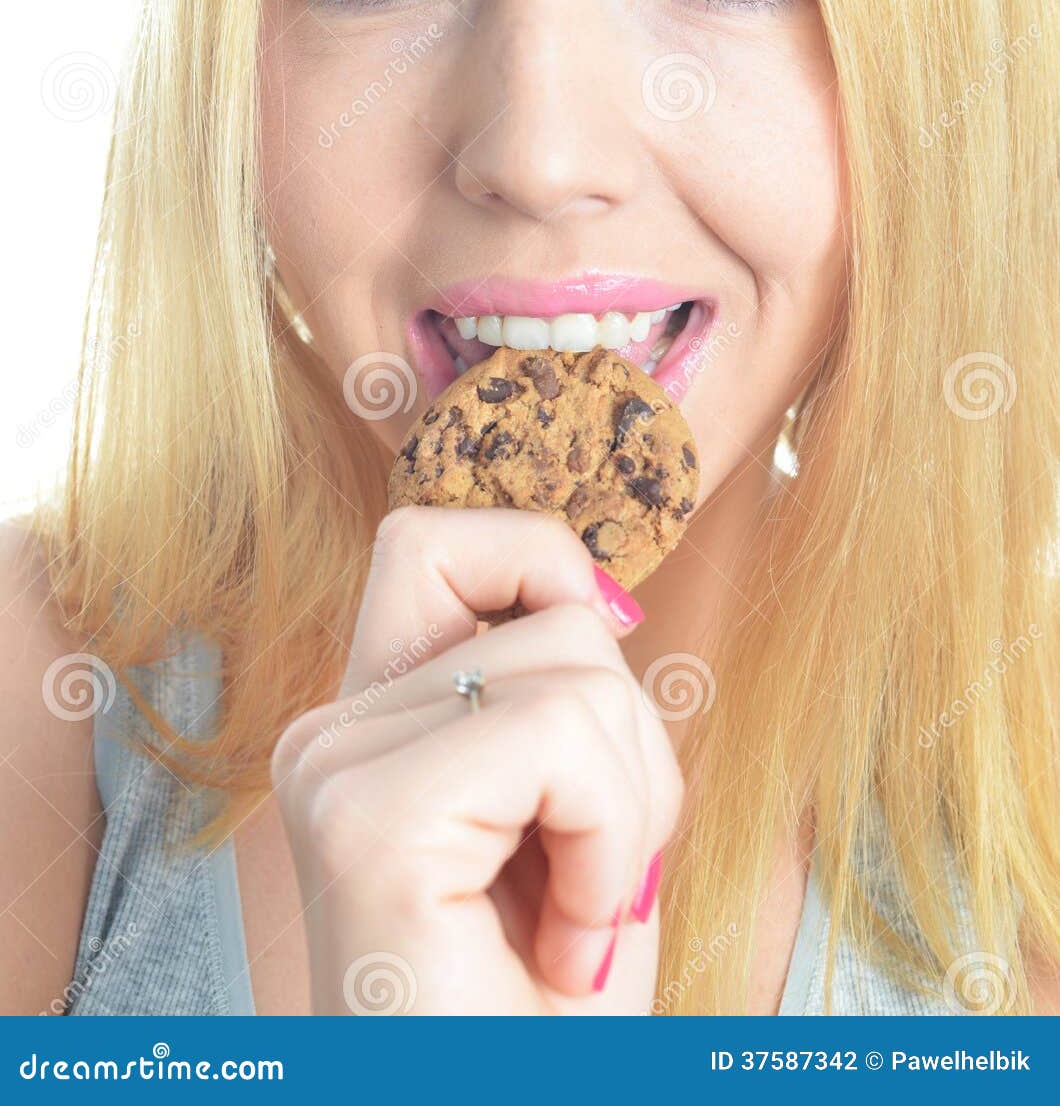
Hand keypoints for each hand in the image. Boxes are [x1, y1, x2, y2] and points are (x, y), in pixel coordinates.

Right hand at [271, 505, 683, 1013]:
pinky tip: (566, 939)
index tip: (595, 701)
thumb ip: (564, 695)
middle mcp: (330, 732)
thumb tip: (602, 594)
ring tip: (573, 918)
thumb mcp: (576, 820)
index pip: (435, 539)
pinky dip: (612, 840)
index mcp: (368, 725)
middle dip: (631, 745)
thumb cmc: (540, 1019)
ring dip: (630, 806)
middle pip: (552, 616)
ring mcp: (334, 768)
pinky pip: (562, 734)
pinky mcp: (366, 818)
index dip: (539, 566)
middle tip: (591, 876)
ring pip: (576, 669)